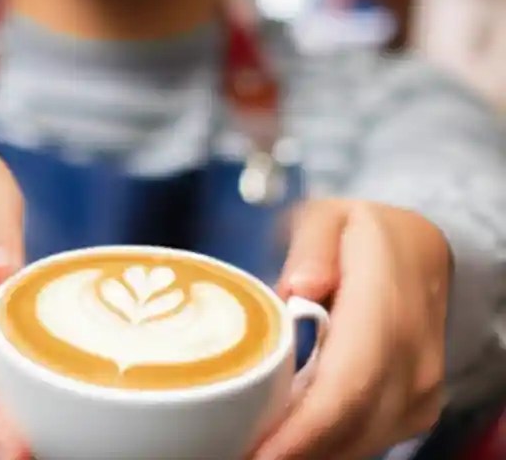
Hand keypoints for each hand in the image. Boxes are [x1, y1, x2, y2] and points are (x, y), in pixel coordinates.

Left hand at [252, 200, 451, 459]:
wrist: (421, 252)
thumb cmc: (362, 235)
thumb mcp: (331, 216)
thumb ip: (313, 246)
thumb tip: (302, 286)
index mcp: (389, 312)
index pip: (349, 386)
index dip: (304, 429)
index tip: (258, 453)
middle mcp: (413, 363)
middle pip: (350, 427)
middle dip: (292, 451)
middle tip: (232, 454)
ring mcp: (418, 393)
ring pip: (359, 443)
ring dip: (305, 453)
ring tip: (245, 449)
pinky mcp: (411, 411)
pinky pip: (364, 441)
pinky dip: (321, 448)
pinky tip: (280, 444)